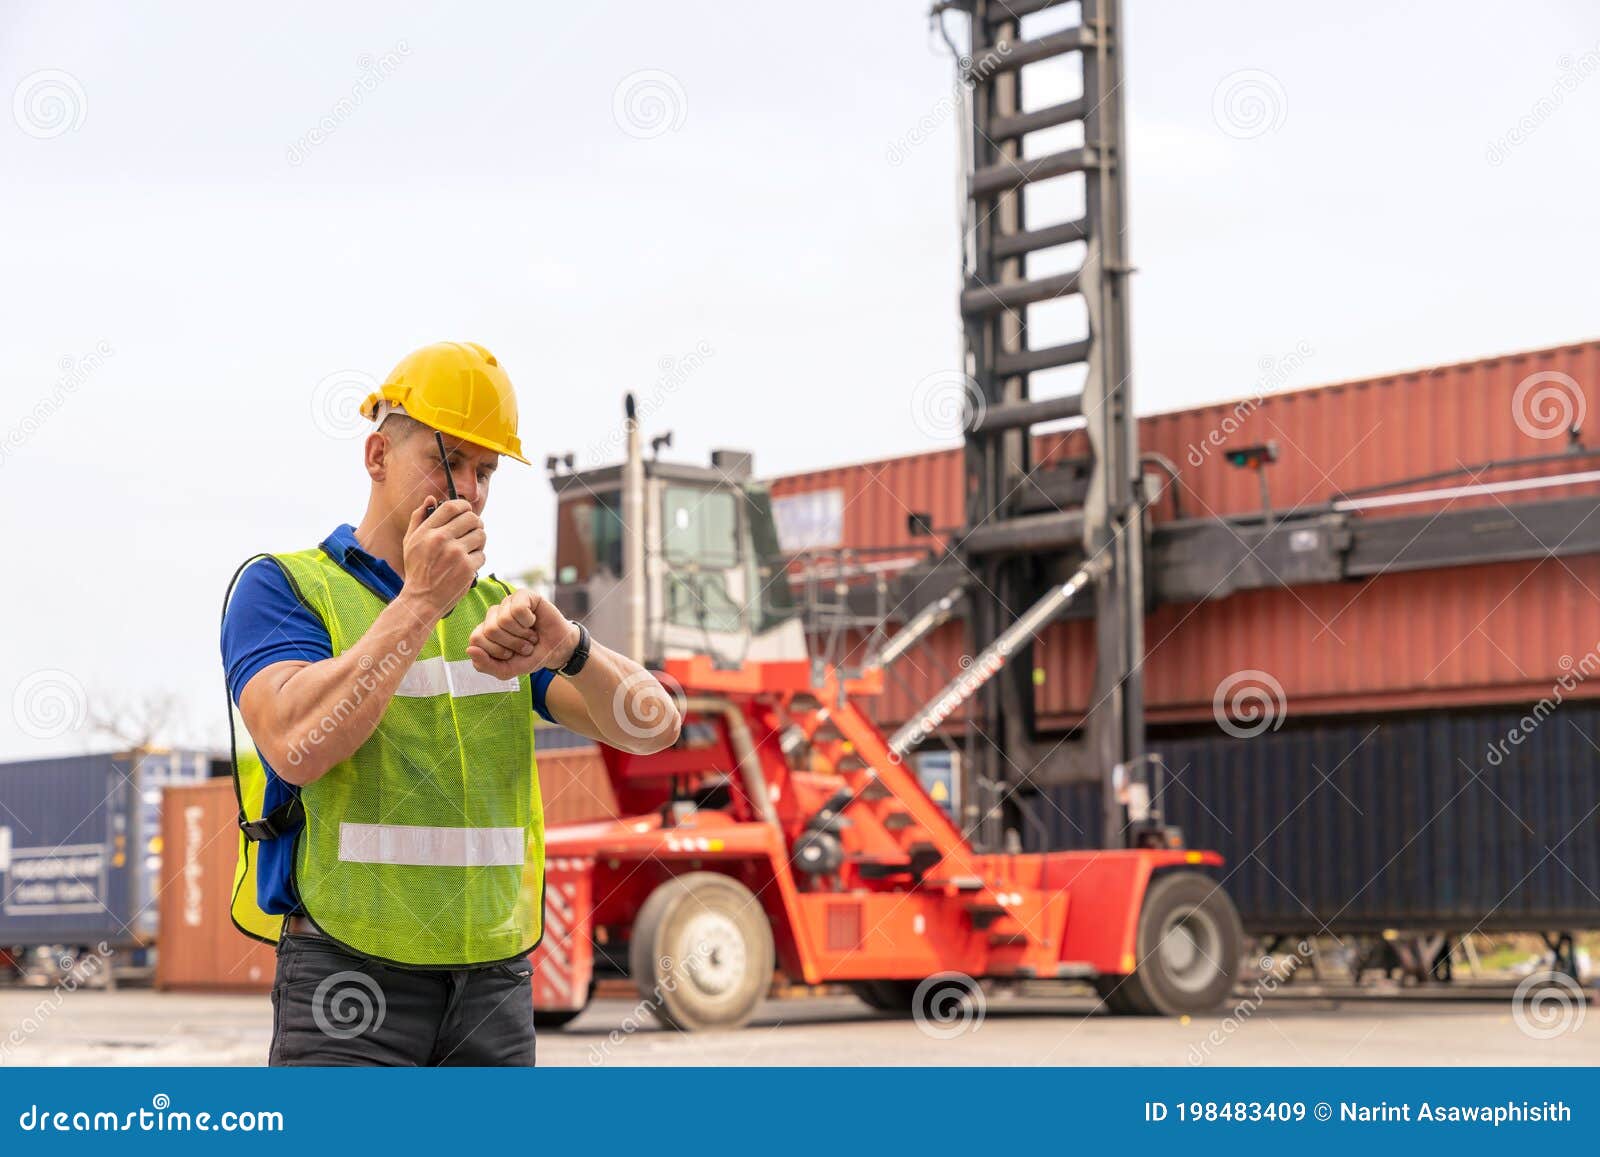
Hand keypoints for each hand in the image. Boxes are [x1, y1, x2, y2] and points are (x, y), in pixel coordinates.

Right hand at [400, 498, 483, 620]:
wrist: (421, 599)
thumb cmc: (416, 569)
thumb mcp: (410, 542)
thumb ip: (418, 518)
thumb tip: (431, 498)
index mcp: (426, 531)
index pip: (452, 506)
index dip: (463, 506)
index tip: (466, 511)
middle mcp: (441, 539)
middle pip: (472, 518)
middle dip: (475, 523)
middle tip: (472, 530)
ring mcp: (456, 554)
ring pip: (481, 535)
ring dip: (479, 540)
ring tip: (470, 547)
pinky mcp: (467, 568)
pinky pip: (482, 554)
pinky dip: (478, 558)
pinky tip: (468, 564)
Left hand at [466, 589, 580, 679]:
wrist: (557, 650)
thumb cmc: (531, 657)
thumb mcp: (506, 670)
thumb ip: (485, 665)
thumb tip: (469, 650)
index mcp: (485, 631)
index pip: (476, 639)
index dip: (496, 652)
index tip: (510, 654)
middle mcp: (494, 615)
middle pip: (491, 630)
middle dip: (512, 644)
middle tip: (524, 645)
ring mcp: (507, 603)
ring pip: (504, 620)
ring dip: (523, 634)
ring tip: (530, 635)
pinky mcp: (523, 595)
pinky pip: (518, 609)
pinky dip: (529, 621)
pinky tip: (533, 621)